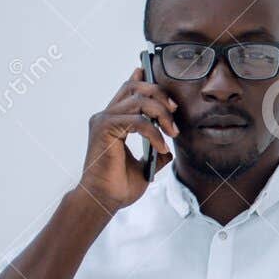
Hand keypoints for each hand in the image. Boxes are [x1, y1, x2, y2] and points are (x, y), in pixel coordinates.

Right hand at [77, 68, 177, 212]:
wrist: (105, 200)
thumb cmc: (120, 184)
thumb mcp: (146, 164)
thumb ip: (155, 148)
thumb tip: (170, 145)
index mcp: (113, 120)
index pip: (128, 90)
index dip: (142, 79)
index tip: (157, 79)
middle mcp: (106, 116)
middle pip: (135, 87)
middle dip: (161, 96)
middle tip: (175, 116)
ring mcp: (103, 121)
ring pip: (139, 100)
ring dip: (163, 115)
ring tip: (173, 134)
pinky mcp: (104, 130)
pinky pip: (138, 121)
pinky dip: (155, 134)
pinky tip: (162, 148)